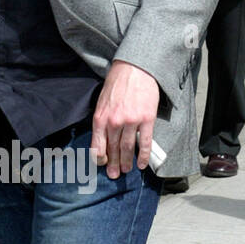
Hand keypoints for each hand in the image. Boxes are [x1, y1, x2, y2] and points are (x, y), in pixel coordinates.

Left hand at [90, 59, 159, 178]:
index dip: (100, 158)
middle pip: (113, 149)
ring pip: (128, 148)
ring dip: (127, 162)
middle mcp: (114, 122)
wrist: (135, 69)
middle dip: (114, 164)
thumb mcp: (102, 101)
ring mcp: (131, 121)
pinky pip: (144, 142)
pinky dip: (143, 156)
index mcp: (101, 118)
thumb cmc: (118, 83)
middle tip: (115, 174)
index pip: (98, 145)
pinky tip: (142, 164)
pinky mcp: (146, 119)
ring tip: (127, 170)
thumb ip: (102, 120)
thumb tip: (103, 138)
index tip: (103, 164)